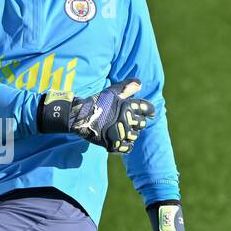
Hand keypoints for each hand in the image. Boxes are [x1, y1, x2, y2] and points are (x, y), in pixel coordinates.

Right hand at [39, 78, 154, 152]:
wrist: (80, 116)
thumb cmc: (97, 102)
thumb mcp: (112, 91)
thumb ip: (127, 87)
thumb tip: (140, 82)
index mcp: (127, 106)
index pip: (146, 108)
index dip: (149, 110)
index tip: (150, 113)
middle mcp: (126, 120)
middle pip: (142, 124)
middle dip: (139, 123)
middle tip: (132, 122)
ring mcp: (120, 132)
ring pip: (135, 136)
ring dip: (132, 134)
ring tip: (125, 131)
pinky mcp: (113, 143)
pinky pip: (127, 147)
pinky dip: (126, 145)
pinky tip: (122, 141)